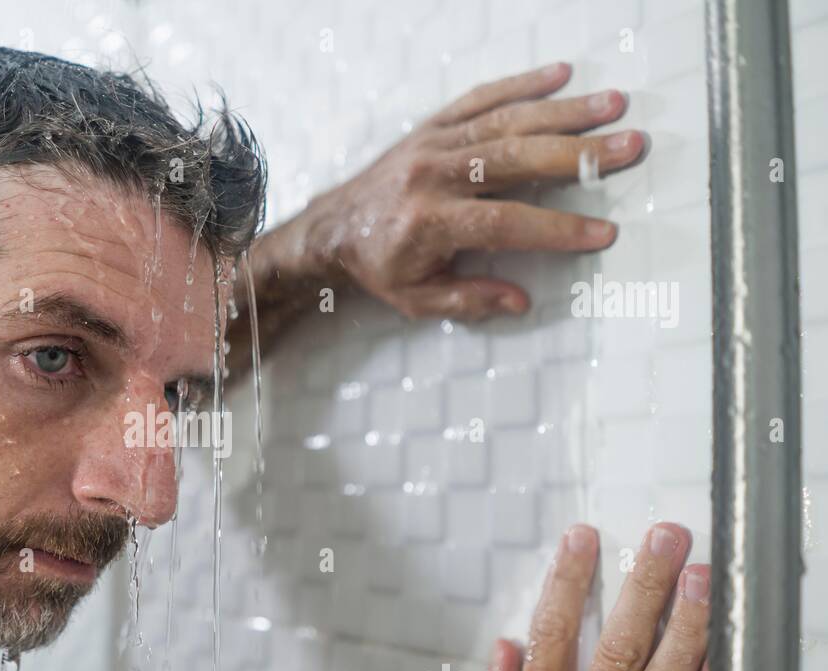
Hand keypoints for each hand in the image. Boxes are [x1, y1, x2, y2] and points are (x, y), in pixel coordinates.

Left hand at [302, 63, 644, 318]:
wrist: (333, 226)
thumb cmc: (379, 265)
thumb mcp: (416, 298)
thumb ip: (469, 300)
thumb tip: (520, 301)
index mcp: (430, 222)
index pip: (506, 223)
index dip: (556, 230)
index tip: (602, 232)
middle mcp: (433, 176)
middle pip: (517, 158)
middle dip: (579, 153)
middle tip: (630, 145)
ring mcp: (433, 144)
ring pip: (506, 121)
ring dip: (564, 111)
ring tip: (614, 104)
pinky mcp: (432, 126)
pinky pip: (480, 99)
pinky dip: (521, 84)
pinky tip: (561, 75)